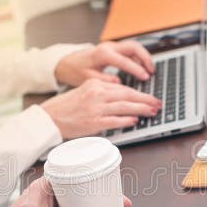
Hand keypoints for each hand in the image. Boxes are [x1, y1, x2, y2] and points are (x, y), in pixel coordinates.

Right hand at [41, 78, 161, 138]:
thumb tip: (123, 99)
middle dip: (145, 100)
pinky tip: (135, 120)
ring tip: (151, 112)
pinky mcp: (93, 121)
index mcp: (95, 84)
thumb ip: (103, 93)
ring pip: (124, 107)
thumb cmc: (67, 106)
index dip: (140, 93)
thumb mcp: (85, 91)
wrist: (50, 117)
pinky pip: (115, 120)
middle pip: (127, 96)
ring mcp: (96, 108)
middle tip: (157, 104)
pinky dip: (126, 120)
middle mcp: (97, 94)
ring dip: (141, 110)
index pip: (123, 88)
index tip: (150, 97)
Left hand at [55, 41, 154, 85]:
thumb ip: (103, 80)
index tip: (145, 77)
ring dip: (144, 56)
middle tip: (152, 71)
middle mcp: (108, 47)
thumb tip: (118, 82)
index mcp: (102, 54)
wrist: (67, 62)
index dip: (136, 69)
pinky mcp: (113, 48)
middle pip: (133, 46)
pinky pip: (130, 49)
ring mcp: (111, 46)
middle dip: (145, 58)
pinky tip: (142, 66)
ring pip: (133, 46)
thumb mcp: (87, 78)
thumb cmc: (76, 70)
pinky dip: (138, 56)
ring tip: (150, 69)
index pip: (124, 60)